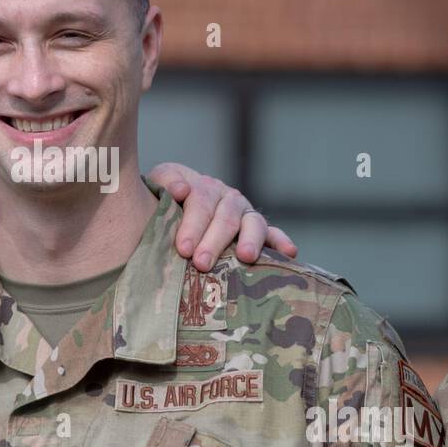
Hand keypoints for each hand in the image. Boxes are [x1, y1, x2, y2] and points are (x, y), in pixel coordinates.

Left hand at [146, 162, 296, 270]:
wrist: (177, 204)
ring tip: (246, 257)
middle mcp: (228, 198)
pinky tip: (290, 252)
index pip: (200, 201)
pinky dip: (281, 241)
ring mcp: (245, 213)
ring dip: (251, 239)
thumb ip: (165, 183)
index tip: (183, 249)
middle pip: (225, 217)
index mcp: (204, 187)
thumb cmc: (165, 201)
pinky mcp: (258, 229)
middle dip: (214, 241)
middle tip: (202, 263)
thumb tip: (181, 190)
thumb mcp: (158, 185)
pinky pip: (273, 233)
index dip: (192, 225)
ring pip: (252, 223)